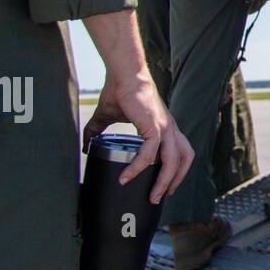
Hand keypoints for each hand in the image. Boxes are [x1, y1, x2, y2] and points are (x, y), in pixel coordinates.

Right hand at [82, 71, 193, 204]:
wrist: (122, 74)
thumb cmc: (119, 91)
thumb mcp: (107, 116)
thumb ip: (97, 131)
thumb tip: (85, 145)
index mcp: (165, 126)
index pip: (181, 151)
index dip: (178, 169)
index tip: (166, 185)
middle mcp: (170, 128)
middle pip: (184, 158)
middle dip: (176, 180)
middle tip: (160, 196)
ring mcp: (164, 126)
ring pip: (173, 160)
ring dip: (164, 181)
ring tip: (151, 196)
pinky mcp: (153, 125)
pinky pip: (150, 153)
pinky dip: (139, 167)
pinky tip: (126, 177)